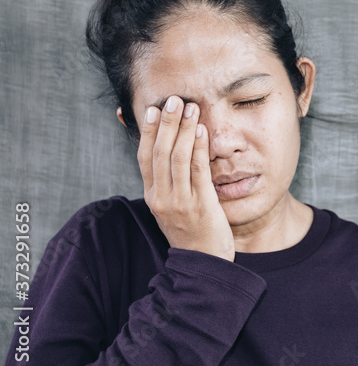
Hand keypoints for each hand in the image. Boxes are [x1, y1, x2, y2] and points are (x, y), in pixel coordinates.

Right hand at [137, 95, 235, 261]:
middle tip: (172, 100)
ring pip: (178, 158)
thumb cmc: (192, 233)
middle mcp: (162, 198)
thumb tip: (167, 158)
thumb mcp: (173, 208)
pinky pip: (198, 171)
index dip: (148, 132)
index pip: (145, 158)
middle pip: (160, 153)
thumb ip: (169, 184)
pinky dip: (199, 148)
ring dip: (184, 130)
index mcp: (153, 197)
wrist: (204, 265)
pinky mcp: (200, 205)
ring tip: (190, 108)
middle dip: (166, 124)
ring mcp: (180, 202)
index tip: (152, 109)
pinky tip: (202, 131)